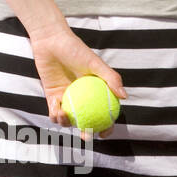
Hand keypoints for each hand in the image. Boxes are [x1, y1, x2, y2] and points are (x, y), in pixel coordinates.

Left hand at [27, 21, 127, 140]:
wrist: (51, 41)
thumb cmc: (75, 49)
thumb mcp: (95, 62)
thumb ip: (110, 78)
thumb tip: (125, 96)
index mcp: (96, 92)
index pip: (104, 113)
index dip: (106, 127)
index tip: (104, 133)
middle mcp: (82, 98)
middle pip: (86, 120)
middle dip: (86, 133)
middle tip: (85, 136)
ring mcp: (67, 98)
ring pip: (68, 119)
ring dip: (66, 123)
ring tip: (66, 116)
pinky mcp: (52, 96)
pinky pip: (54, 110)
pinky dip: (55, 114)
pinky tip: (57, 110)